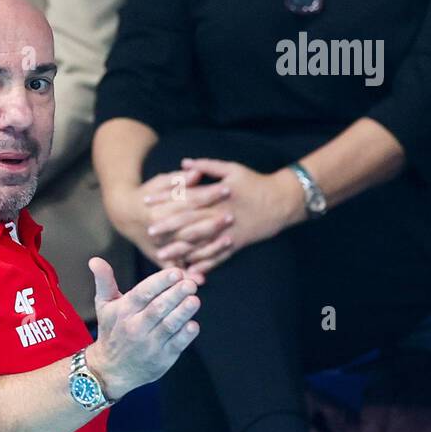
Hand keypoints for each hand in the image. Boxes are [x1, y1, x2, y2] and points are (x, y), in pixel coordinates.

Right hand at [86, 257, 199, 398]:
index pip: (143, 293)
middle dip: (175, 295)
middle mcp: (135, 327)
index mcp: (124, 311)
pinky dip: (185, 336)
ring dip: (182, 313)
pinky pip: (175, 345)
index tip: (176, 272)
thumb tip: (95, 260)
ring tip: (195, 300)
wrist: (110, 370)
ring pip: (168, 326)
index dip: (160, 282)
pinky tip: (193, 325)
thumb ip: (104, 281)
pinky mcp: (161, 359)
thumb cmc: (111, 331)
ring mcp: (149, 344)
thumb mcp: (105, 306)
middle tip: (191, 283)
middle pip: (158, 308)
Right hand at [106, 168, 231, 264]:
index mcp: (157, 210)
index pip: (188, 201)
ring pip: (186, 248)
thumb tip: (197, 172)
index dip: (208, 194)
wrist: (125, 215)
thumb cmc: (146, 194)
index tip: (227, 188)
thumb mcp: (159, 182)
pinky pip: (177, 267)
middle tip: (231, 216)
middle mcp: (158, 231)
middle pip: (189, 226)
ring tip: (229, 240)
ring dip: (207, 247)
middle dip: (212, 221)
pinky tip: (204, 278)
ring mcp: (159, 245)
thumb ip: (178, 179)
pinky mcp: (159, 258)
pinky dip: (190, 273)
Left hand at [153, 158, 303, 280]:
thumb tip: (184, 163)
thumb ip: (207, 166)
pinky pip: (218, 256)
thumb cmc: (255, 183)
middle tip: (149, 233)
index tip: (148, 203)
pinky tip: (189, 268)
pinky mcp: (236, 243)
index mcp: (217, 196)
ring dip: (181, 250)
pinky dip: (204, 263)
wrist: (282, 202)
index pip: (185, 197)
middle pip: (190, 222)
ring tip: (163, 255)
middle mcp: (220, 214)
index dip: (165, 200)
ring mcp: (228, 231)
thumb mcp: (233, 169)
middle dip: (169, 228)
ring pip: (201, 243)